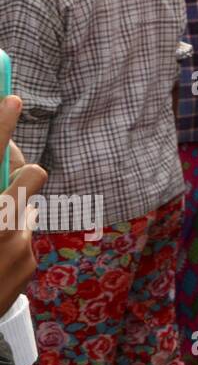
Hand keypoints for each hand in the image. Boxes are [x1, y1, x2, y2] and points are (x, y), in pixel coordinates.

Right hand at [0, 95, 46, 315]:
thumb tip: (6, 164)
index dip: (1, 124)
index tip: (12, 99)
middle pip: (27, 174)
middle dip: (16, 167)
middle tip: (8, 161)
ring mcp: (17, 246)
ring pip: (23, 208)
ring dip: (8, 210)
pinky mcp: (28, 265)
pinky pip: (22, 237)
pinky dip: (7, 241)